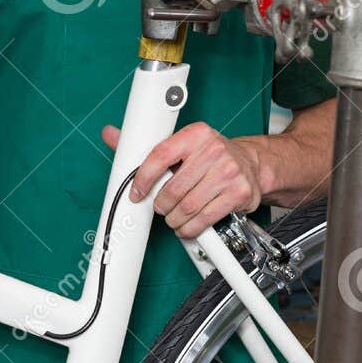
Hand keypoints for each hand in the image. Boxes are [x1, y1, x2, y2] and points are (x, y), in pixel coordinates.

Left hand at [102, 120, 264, 239]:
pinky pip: (204, 219)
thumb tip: (110, 135)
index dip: (143, 177)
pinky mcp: (238, 193)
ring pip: (187, 207)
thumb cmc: (210, 156)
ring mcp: (228, 172)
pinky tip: (188, 225)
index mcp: (196, 134)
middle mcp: (214, 150)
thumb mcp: (182, 145)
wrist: (251, 164)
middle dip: (160, 204)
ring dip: (174, 219)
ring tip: (174, 217)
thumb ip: (145, 145)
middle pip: (173, 188)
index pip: (161, 155)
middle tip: (160, 206)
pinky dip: (190, 228)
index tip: (136, 192)